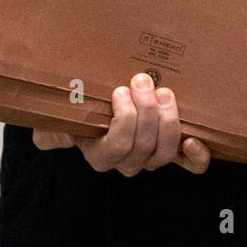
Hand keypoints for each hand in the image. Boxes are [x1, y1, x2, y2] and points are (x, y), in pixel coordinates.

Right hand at [32, 72, 210, 175]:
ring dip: (168, 120)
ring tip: (164, 93)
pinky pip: (190, 165)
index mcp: (100, 154)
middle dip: (147, 111)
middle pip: (144, 146)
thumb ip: (50, 130)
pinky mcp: (173, 150)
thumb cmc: (79, 109)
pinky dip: (196, 155)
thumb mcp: (56, 119)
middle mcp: (127, 161)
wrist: (99, 100)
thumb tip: (55, 137)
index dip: (124, 119)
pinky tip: (195, 138)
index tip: (120, 90)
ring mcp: (151, 157)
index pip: (117, 146)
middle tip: (143, 81)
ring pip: (165, 152)